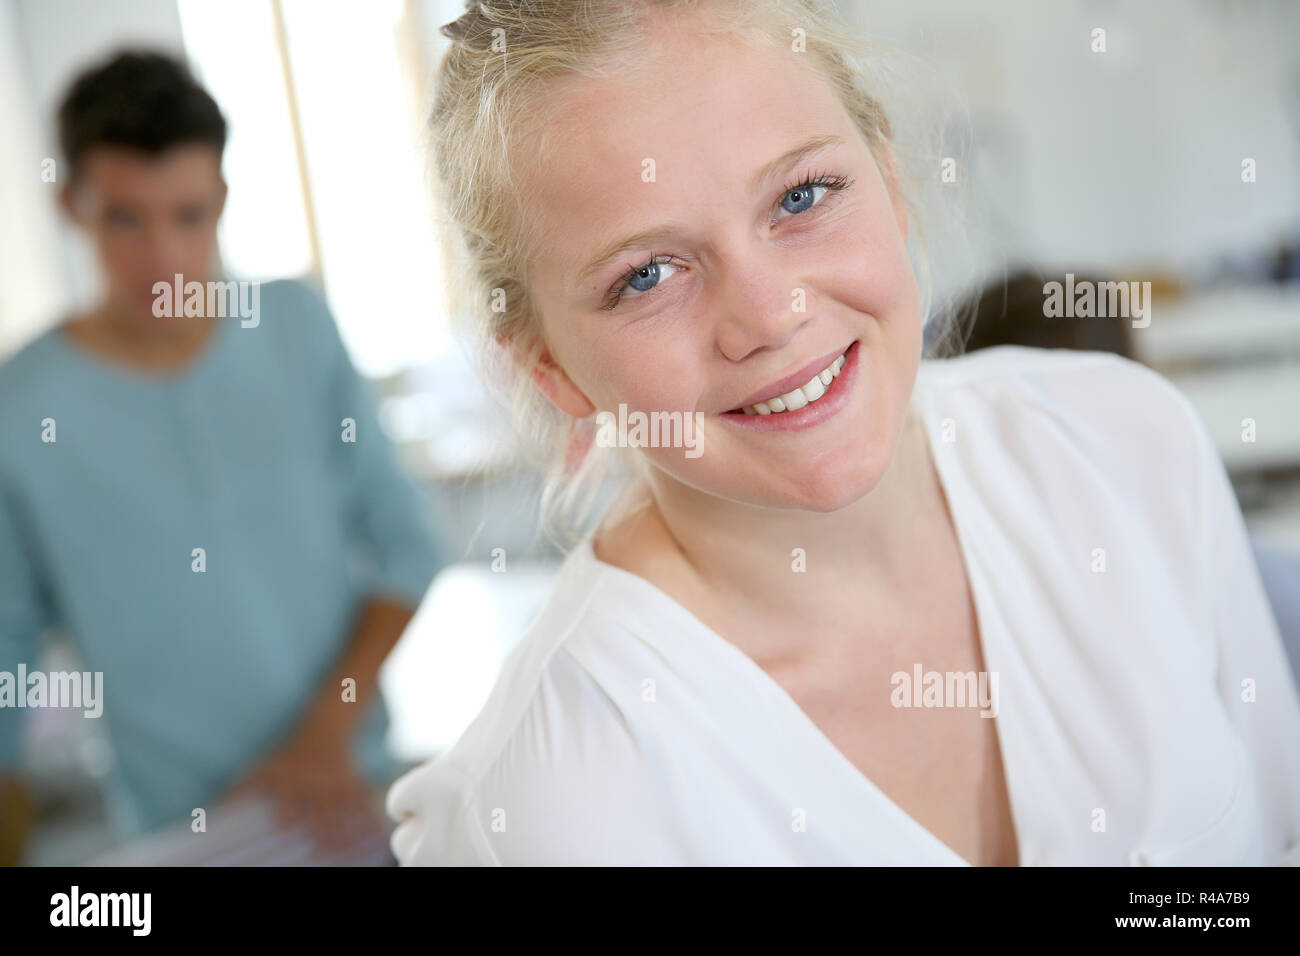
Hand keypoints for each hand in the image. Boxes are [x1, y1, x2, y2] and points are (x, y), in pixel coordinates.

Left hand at [221, 725, 385, 853]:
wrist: (324, 729)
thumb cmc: (286, 758)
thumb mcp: (260, 769)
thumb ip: (238, 794)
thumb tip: (208, 817)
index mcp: (289, 779)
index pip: (288, 796)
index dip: (288, 811)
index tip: (287, 828)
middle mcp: (315, 780)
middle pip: (319, 807)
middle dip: (323, 828)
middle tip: (324, 851)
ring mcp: (337, 781)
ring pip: (343, 807)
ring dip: (346, 829)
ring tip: (347, 851)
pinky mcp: (355, 782)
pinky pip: (363, 801)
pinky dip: (367, 817)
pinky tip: (371, 834)